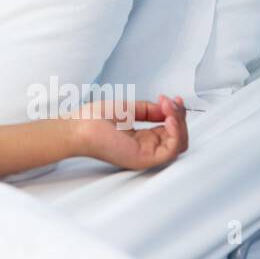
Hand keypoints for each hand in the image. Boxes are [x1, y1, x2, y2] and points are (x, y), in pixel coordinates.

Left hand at [74, 95, 188, 169]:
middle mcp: (147, 149)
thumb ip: (150, 110)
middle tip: (170, 101)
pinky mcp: (144, 159)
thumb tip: (169, 108)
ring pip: (178, 145)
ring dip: (179, 123)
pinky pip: (171, 151)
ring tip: (169, 108)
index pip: (170, 131)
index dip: (176, 115)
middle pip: (178, 138)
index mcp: (143, 140)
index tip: (173, 99)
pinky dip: (176, 134)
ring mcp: (146, 156)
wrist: (80, 126)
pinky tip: (169, 119)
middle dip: (179, 117)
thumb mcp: (129, 109)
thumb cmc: (95, 119)